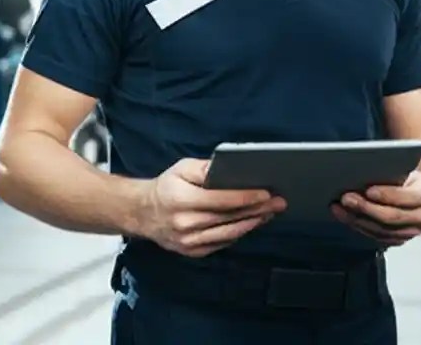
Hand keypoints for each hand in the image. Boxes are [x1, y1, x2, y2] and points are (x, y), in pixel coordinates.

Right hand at [139, 158, 286, 257]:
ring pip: (229, 233)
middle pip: (229, 218)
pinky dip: (238, 233)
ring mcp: (189, 241)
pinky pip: (222, 243)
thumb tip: (228, 169)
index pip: (221, 200)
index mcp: (181, 199)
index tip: (266, 193)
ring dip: (252, 223)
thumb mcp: (180, 169)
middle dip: (257, 210)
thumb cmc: (166, 187)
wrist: (142, 214)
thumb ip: (203, 168)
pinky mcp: (192, 252)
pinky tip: (249, 223)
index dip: (246, 197)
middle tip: (278, 203)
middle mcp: (185, 223)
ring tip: (268, 214)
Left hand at [332, 170, 420, 246]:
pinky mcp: (398, 238)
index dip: (389, 195)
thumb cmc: (405, 177)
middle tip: (346, 198)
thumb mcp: (403, 168)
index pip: (409, 196)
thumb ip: (389, 168)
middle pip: (393, 216)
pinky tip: (342, 215)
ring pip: (383, 230)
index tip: (369, 191)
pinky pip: (377, 236)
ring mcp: (411, 230)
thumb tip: (362, 164)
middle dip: (367, 208)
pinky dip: (357, 225)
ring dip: (357, 219)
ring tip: (338, 207)